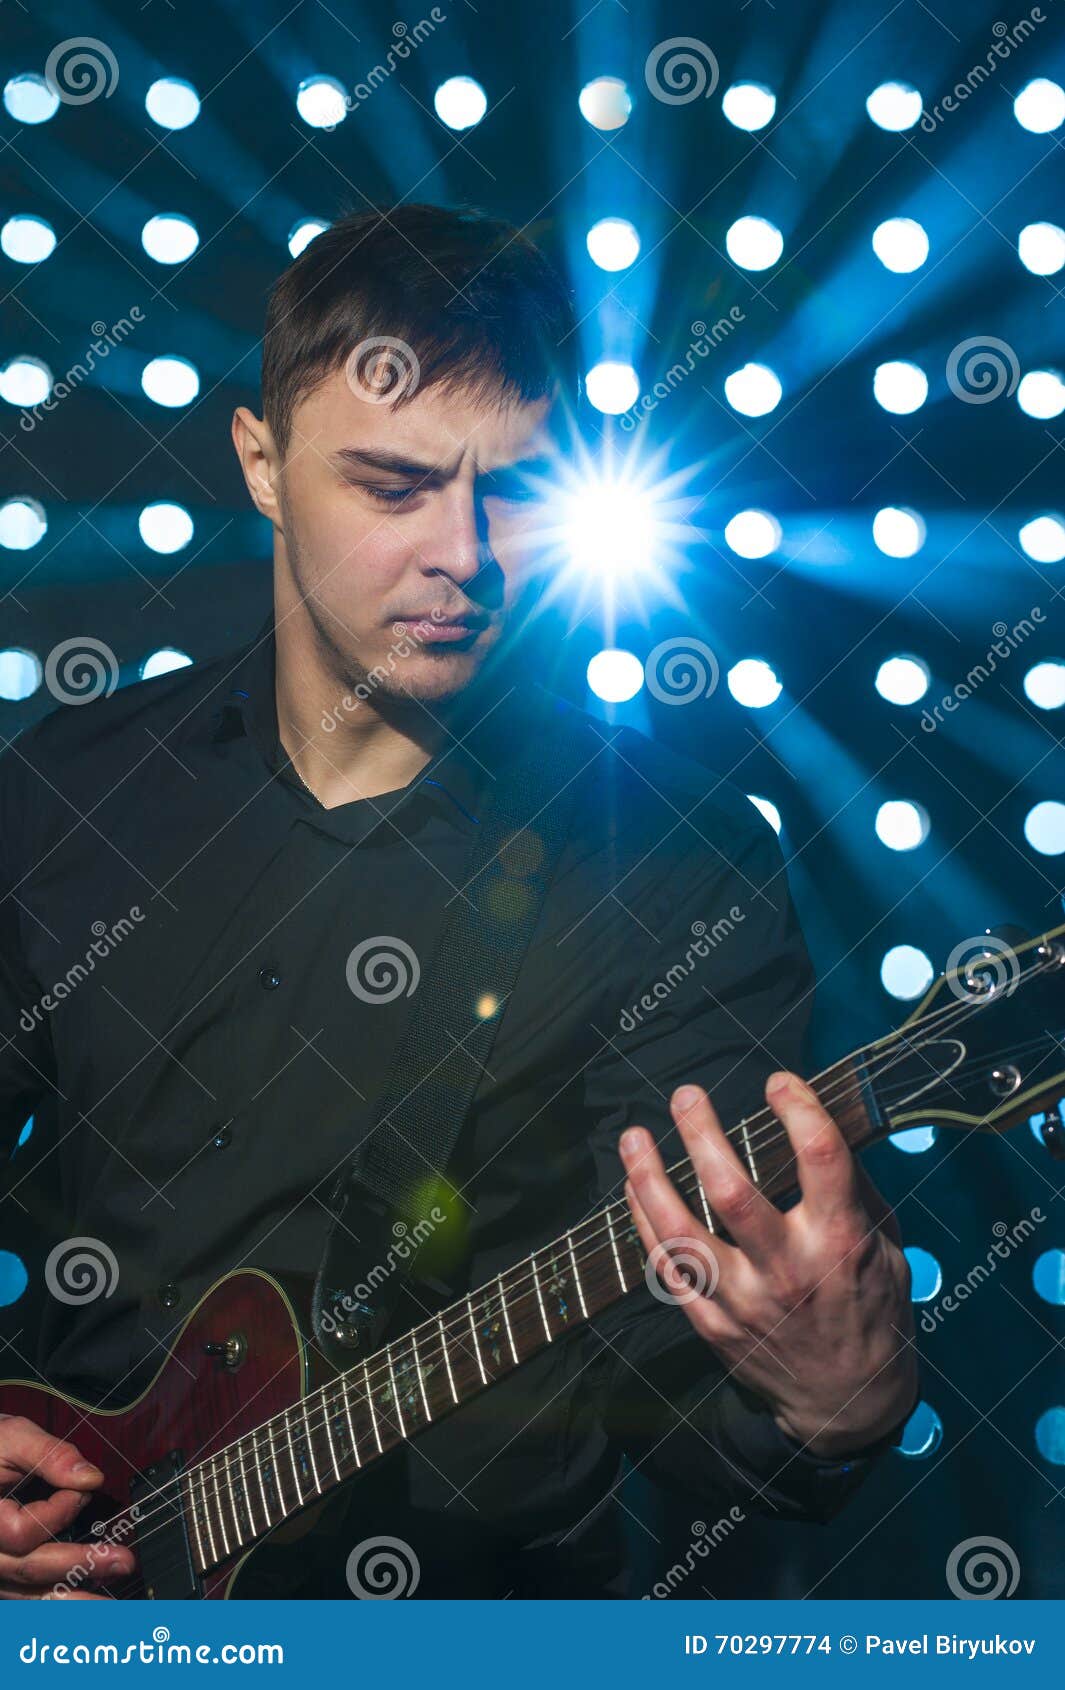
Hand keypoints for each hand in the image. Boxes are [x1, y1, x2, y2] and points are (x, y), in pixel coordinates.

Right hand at [0, 1416, 135, 1598]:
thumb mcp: (12, 1437)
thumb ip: (50, 1455)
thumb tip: (90, 1477)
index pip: (23, 1531)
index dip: (59, 1511)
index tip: (82, 1491)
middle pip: (29, 1569)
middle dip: (80, 1566)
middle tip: (123, 1562)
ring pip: (25, 1594)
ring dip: (70, 1601)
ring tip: (108, 1603)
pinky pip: (23, 1596)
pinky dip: (52, 1600)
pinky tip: (83, 1601)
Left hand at [618, 1071, 916, 1458]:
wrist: (850, 1405)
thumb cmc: (873, 1312)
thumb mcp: (887, 1248)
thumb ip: (855, 1191)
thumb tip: (819, 1126)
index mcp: (841, 1241)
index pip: (819, 1157)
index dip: (797, 1106)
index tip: (778, 1082)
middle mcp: (788, 1269)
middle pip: (731, 1191)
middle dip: (700, 1133)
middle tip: (685, 1095)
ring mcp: (744, 1300)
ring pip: (682, 1232)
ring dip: (649, 1178)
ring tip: (633, 1137)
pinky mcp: (714, 1324)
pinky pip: (667, 1268)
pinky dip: (644, 1223)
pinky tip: (634, 1188)